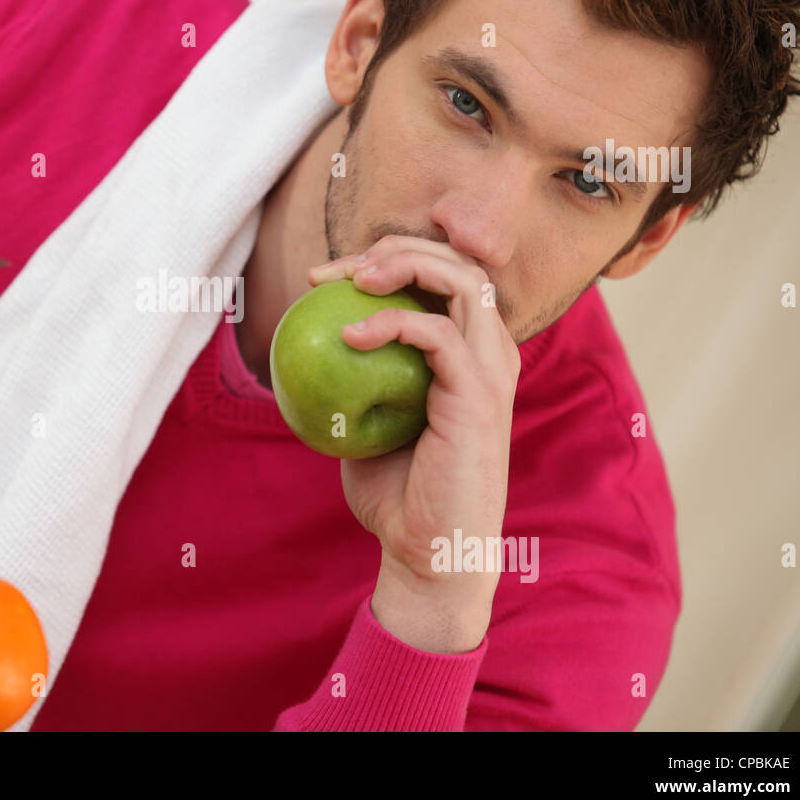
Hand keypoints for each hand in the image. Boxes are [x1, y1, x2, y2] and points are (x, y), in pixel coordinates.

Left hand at [308, 236, 521, 651]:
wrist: (425, 552)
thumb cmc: (396, 492)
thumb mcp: (366, 419)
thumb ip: (356, 375)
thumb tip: (307, 338)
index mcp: (471, 350)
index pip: (445, 274)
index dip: (390, 257)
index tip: (324, 277)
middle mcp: (492, 350)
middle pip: (459, 261)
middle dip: (395, 248)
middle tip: (334, 271)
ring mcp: (493, 369)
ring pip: (464, 279)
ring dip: (403, 265)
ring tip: (350, 282)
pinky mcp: (480, 394)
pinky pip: (437, 333)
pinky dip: (391, 323)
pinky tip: (348, 337)